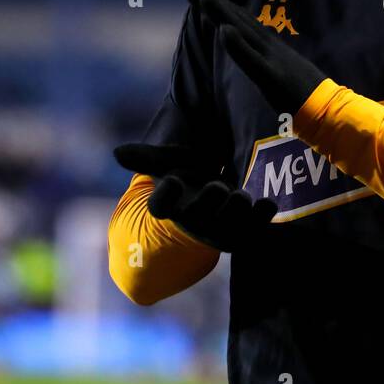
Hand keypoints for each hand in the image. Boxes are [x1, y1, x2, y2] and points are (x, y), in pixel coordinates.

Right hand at [113, 142, 274, 250]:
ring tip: (240, 195)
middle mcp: (194, 221)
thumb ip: (147, 157)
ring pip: (226, 228)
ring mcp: (219, 229)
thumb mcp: (169, 163)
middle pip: (198, 218)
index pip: (161, 206)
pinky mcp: (244, 231)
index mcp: (173, 205)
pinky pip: (254, 231)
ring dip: (235, 212)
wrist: (217, 195)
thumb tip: (117, 152)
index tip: (173, 180)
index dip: (166, 196)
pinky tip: (267, 203)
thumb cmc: (189, 177)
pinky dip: (261, 219)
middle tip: (216, 185)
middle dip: (208, 202)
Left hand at [187, 0, 327, 114]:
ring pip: (243, 32)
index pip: (243, 24)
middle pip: (239, 21)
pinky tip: (223, 30)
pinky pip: (252, 60)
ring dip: (222, 14)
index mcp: (272, 49)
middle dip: (214, 4)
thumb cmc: (307, 95)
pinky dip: (237, 45)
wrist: (330, 110)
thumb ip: (269, 62)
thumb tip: (254, 55)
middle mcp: (270, 48)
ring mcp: (272, 60)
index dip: (223, 9)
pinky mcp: (274, 77)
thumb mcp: (284, 72)